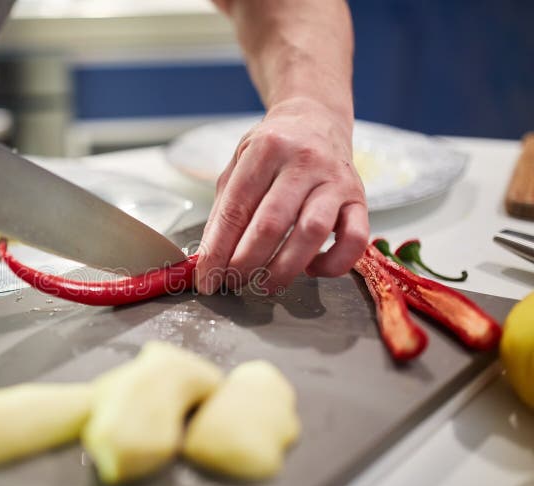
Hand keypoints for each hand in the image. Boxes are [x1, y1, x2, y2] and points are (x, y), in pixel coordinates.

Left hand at [195, 97, 368, 294]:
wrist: (318, 119)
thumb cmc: (274, 149)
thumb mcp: (239, 165)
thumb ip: (224, 211)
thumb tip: (208, 260)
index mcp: (266, 149)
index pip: (236, 208)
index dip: (218, 250)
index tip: (206, 277)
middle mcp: (304, 162)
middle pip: (271, 224)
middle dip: (245, 262)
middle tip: (231, 281)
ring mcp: (335, 181)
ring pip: (312, 233)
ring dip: (284, 268)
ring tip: (264, 284)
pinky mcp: (360, 199)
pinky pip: (356, 240)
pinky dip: (333, 264)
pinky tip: (311, 268)